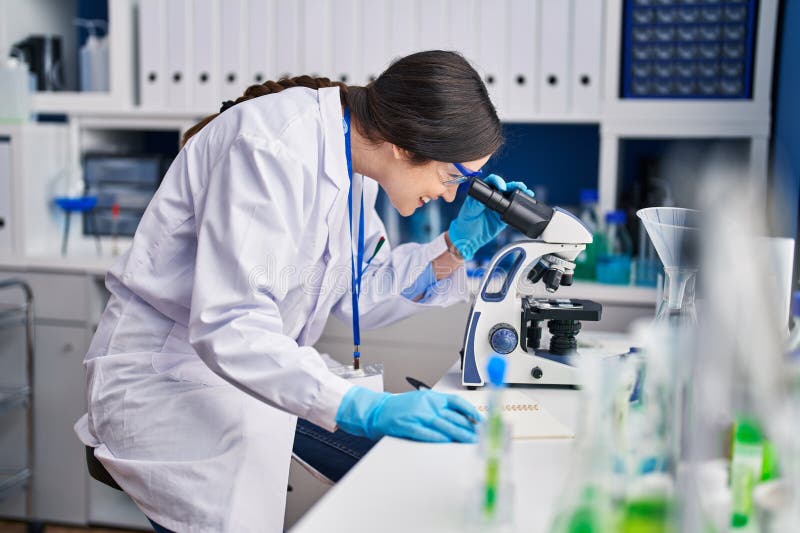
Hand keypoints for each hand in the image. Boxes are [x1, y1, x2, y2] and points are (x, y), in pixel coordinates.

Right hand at [336, 387, 481, 442]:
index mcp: (431, 397)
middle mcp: (426, 405)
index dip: (470, 411)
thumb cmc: (400, 407)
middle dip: (468, 427)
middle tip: (480, 435)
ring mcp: (416, 415)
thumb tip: (462, 418)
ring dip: (459, 434)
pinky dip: (437, 437)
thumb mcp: (422, 401)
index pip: (455, 402)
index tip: (480, 420)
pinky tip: (447, 440)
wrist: (377, 410)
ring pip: (443, 425)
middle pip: (452, 416)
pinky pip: (425, 433)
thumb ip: (440, 408)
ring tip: (470, 440)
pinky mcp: (407, 426)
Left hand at [448, 174, 533, 259]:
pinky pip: (513, 210)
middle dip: (514, 185)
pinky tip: (526, 203)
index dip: (498, 181)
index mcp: (482, 193)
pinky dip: (520, 206)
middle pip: (505, 187)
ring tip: (527, 192)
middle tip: (520, 186)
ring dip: (520, 193)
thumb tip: (484, 198)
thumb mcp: (468, 212)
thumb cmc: (464, 223)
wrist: (468, 239)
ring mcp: (498, 207)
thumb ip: (475, 204)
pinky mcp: (503, 216)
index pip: (491, 182)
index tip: (501, 187)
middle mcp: (491, 198)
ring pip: (511, 197)